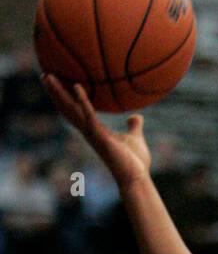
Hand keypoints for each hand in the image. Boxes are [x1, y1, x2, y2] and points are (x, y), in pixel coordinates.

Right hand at [42, 75, 150, 190]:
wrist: (137, 179)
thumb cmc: (135, 163)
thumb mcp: (135, 138)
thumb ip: (134, 127)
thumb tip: (137, 116)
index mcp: (95, 130)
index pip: (76, 111)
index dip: (66, 98)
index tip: (57, 83)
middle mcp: (89, 131)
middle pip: (68, 108)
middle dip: (56, 93)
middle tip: (44, 75)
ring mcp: (93, 134)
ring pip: (72, 109)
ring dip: (59, 92)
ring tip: (48, 76)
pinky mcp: (100, 136)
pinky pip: (89, 115)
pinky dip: (83, 100)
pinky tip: (77, 86)